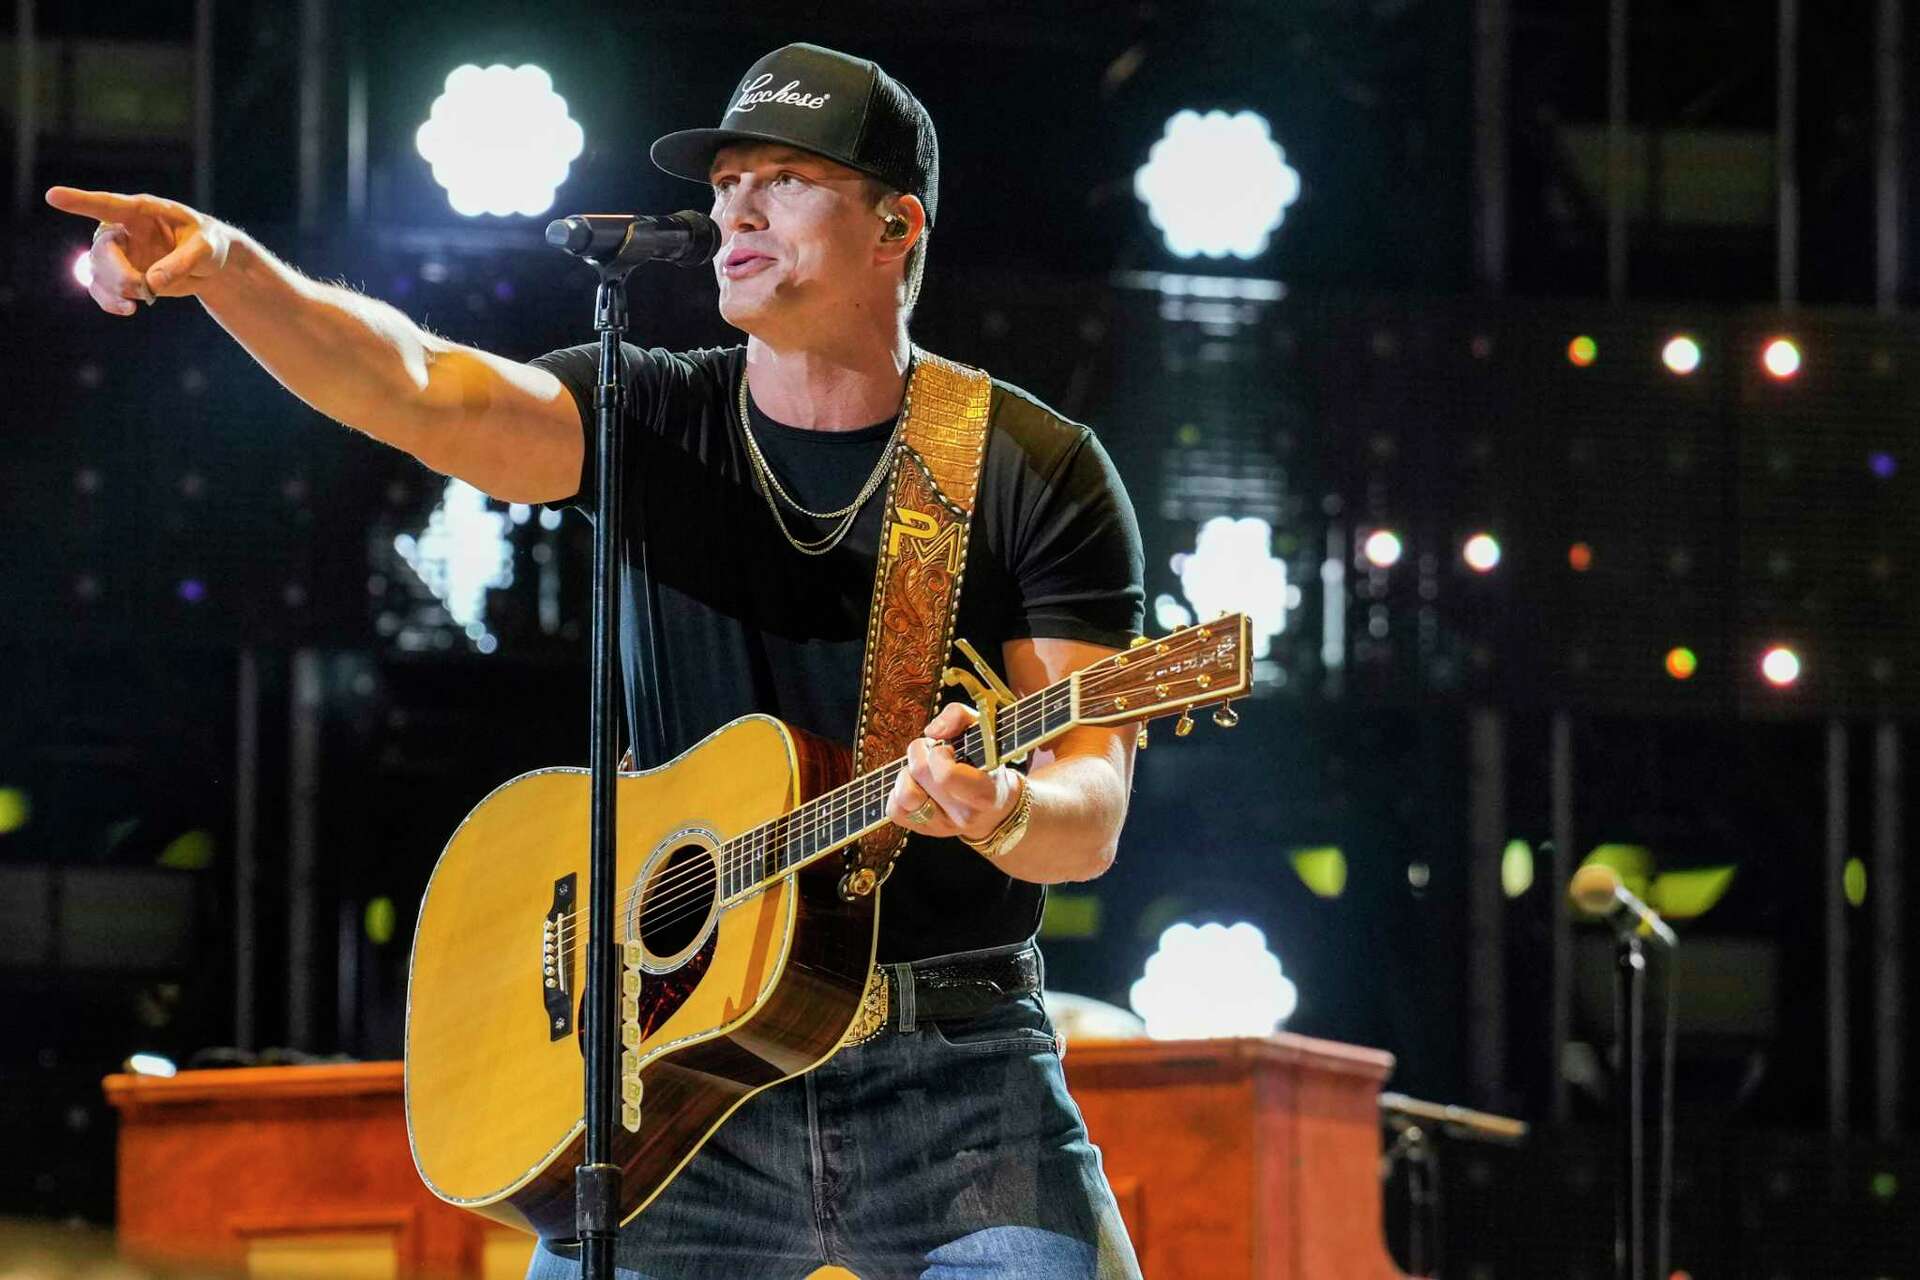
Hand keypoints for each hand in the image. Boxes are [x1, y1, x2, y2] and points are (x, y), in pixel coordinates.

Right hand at [45, 187, 232, 315]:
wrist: (211, 264)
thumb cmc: (210, 245)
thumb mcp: (205, 250)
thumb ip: (181, 263)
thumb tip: (151, 283)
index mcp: (143, 211)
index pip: (108, 204)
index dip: (81, 201)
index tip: (53, 197)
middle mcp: (124, 229)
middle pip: (103, 249)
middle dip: (118, 274)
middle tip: (142, 290)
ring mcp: (119, 252)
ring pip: (98, 272)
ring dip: (114, 291)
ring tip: (138, 304)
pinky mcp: (120, 274)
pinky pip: (100, 288)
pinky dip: (109, 301)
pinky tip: (127, 309)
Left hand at [885, 702, 1021, 841]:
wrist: (994, 807)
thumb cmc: (987, 764)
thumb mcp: (984, 732)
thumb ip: (959, 716)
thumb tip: (932, 731)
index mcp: (985, 793)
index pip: (946, 775)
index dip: (939, 753)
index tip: (948, 749)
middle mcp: (964, 815)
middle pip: (920, 773)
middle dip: (921, 751)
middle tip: (934, 751)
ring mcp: (942, 827)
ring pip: (904, 795)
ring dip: (907, 773)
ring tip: (923, 769)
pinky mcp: (923, 830)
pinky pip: (893, 810)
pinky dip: (898, 791)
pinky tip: (916, 784)